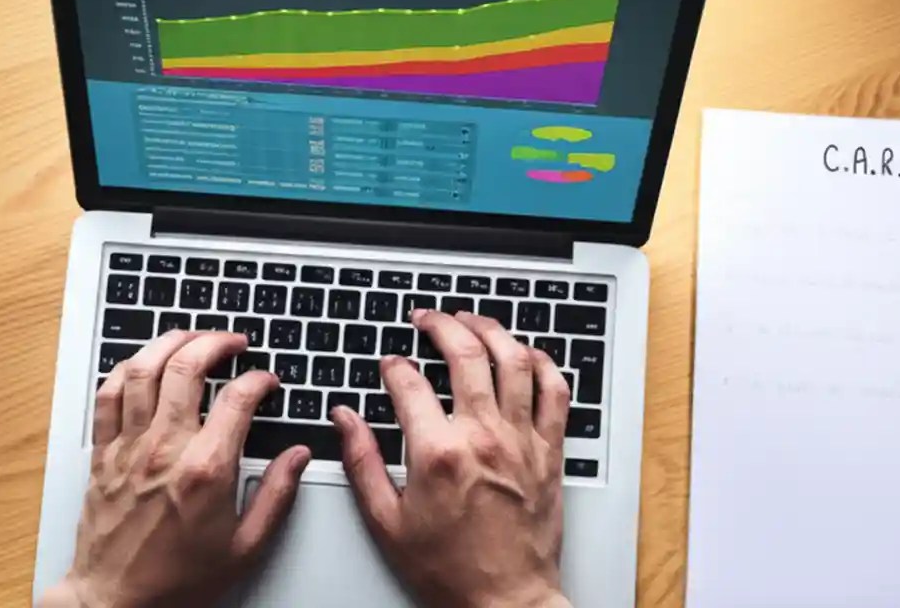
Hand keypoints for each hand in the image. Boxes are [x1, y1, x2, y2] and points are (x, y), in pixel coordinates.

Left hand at [39, 330, 310, 607]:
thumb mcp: (246, 546)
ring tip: (191, 337)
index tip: (267, 381)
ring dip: (170, 343)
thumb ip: (277, 494)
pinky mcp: (103, 455)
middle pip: (186, 367)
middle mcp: (164, 450)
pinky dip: (126, 369)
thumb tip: (298, 455)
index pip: (238, 399)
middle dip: (215, 341)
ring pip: (143, 370)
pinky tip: (143, 363)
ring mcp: (128, 448)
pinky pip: (107, 395)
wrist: (115, 602)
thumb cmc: (177, 581)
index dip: (259, 380)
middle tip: (233, 341)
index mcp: (205, 470)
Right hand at [331, 310, 573, 607]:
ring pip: (513, 360)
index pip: (410, 383)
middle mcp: (483, 437)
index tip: (390, 364)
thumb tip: (344, 420)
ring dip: (491, 330)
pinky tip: (527, 352)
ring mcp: (521, 440)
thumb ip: (362, 462)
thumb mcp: (387, 521)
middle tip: (428, 318)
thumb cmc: (450, 569)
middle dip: (442, 325)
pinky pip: (555, 391)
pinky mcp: (549, 450)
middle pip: (465, 353)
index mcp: (438, 454)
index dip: (394, 365)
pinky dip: (544, 363)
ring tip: (472, 320)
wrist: (506, 599)